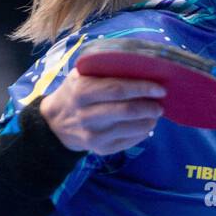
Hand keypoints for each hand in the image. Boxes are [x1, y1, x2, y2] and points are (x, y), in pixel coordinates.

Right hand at [39, 68, 166, 154]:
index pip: (118, 89)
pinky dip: (143, 132)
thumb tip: (141, 65)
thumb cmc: (75, 92)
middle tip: (160, 105)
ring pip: (132, 128)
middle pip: (128, 111)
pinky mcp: (101, 150)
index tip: (160, 88)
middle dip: (150, 107)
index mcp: (82, 91)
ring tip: (154, 114)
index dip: (142, 88)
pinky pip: (130, 141)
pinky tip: (145, 125)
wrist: (55, 123)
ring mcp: (94, 135)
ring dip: (149, 120)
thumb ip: (104, 69)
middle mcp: (86, 115)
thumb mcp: (81, 75)